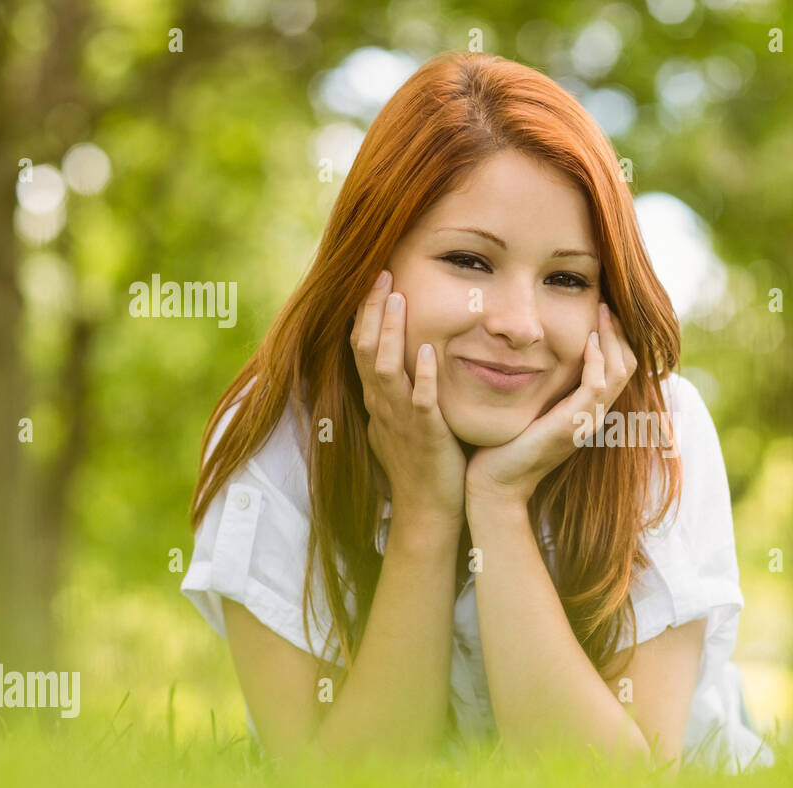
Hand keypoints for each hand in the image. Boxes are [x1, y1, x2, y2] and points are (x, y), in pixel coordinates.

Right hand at [350, 269, 465, 524]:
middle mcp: (382, 406)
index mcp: (378, 400)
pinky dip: (424, 376)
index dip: (364, 314)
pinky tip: (431, 352)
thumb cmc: (422, 464)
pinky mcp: (426, 436)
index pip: (361, 348)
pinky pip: (422, 402)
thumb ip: (400, 391)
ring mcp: (401, 421)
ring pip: (386, 370)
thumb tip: (400, 361)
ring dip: (390, 334)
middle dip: (372, 311)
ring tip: (398, 298)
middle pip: (366, 350)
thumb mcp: (402, 421)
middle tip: (381, 272)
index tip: (374, 279)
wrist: (429, 510)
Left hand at [465, 301, 637, 511]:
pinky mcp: (572, 425)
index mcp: (588, 410)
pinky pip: (596, 385)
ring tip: (602, 311)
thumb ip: (544, 386)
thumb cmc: (507, 445)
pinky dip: (596, 360)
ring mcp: (587, 421)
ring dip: (612, 338)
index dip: (616, 339)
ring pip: (618, 372)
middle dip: (619, 332)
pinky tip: (587, 339)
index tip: (602, 311)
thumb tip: (538, 355)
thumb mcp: (533, 408)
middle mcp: (594, 415)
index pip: (619, 368)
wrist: (497, 482)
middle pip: (627, 366)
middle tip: (606, 303)